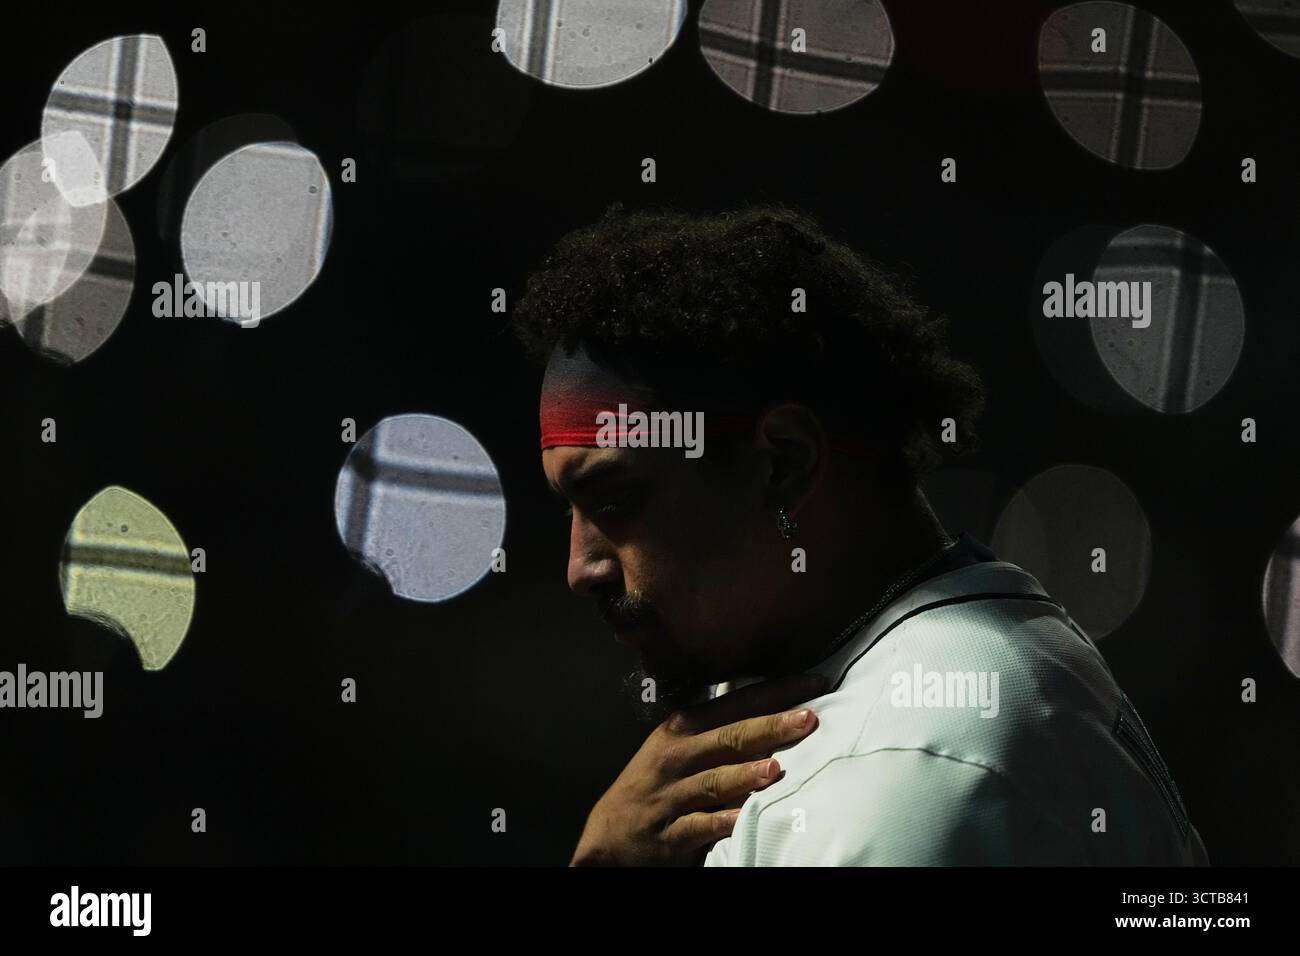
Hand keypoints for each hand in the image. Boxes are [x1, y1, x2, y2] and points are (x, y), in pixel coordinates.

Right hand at [570, 672, 826, 865]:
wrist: (611, 831)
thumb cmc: (655, 781)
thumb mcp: (675, 743)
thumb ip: (716, 725)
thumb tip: (772, 703)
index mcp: (681, 728)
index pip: (733, 703)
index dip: (772, 692)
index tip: (813, 682)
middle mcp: (676, 757)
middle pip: (727, 737)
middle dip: (769, 726)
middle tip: (807, 718)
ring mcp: (672, 795)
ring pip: (713, 781)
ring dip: (745, 775)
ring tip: (777, 768)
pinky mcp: (670, 833)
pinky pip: (701, 827)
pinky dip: (723, 822)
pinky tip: (746, 818)